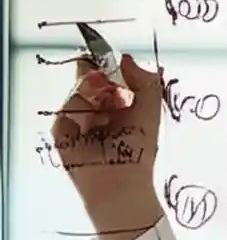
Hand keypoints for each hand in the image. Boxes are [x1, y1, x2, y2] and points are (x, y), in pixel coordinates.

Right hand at [52, 52, 164, 209]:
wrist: (120, 182)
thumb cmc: (138, 151)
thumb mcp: (150, 111)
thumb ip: (145, 82)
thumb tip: (125, 58)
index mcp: (120, 103)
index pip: (108, 73)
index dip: (109, 64)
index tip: (113, 59)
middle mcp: (98, 108)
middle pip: (88, 75)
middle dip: (98, 74)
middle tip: (106, 82)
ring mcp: (78, 118)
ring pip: (78, 89)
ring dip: (92, 94)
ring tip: (106, 111)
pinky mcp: (62, 130)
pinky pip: (66, 108)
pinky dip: (78, 111)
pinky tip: (89, 124)